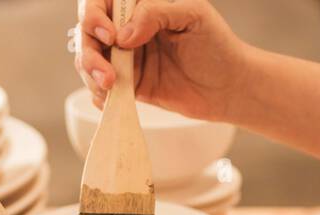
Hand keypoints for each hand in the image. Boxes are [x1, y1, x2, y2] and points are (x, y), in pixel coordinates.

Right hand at [75, 0, 250, 120]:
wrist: (230, 88)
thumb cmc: (218, 46)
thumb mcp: (193, 15)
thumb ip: (156, 13)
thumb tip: (124, 34)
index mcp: (142, 7)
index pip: (103, 2)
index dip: (95, 16)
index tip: (110, 35)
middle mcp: (131, 30)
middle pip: (89, 32)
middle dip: (89, 51)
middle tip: (106, 72)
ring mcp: (129, 59)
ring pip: (90, 61)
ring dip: (91, 74)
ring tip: (109, 86)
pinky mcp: (133, 86)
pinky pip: (103, 88)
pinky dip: (99, 95)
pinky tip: (108, 100)